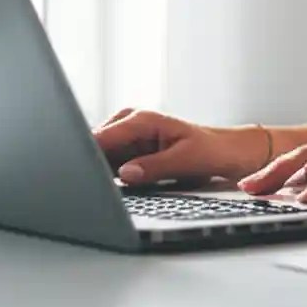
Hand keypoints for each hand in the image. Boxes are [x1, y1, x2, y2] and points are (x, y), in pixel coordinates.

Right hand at [92, 109, 267, 184]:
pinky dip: (105, 174)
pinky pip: (109, 163)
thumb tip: (125, 174)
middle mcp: (131, 122)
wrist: (227, 152)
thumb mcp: (187, 160)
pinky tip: (104, 186)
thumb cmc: (212, 150)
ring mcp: (128, 136)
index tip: (79, 172)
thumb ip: (155, 167)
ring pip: (99, 155)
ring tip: (93, 188)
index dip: (88, 154)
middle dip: (88, 162)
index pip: (103, 136)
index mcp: (143, 119)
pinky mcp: (129, 151)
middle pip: (95, 144)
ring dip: (96, 170)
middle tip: (84, 186)